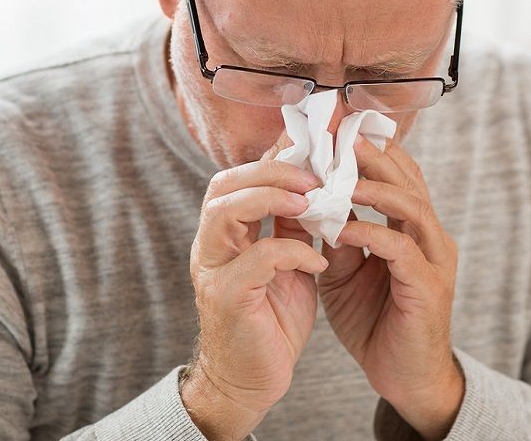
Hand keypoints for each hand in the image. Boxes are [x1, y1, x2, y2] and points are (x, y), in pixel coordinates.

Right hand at [183, 134, 327, 440]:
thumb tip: (317, 185)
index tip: (315, 147)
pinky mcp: (229, 298)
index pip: (237, 177)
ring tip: (313, 202)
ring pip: (227, 211)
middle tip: (316, 175)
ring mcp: (214, 271)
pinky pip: (259, 258)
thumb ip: (292, 226)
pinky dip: (294, 251)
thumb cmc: (270, 322)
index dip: (273, 156)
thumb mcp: (286, 264)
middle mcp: (210, 246)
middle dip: (272, 170)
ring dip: (274, 198)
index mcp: (223, 234)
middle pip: (224, 185)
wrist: (250, 383)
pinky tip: (319, 263)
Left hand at [317, 136, 463, 440]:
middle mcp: (429, 237)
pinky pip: (400, 249)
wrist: (404, 379)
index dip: (368, 150)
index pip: (397, 174)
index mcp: (413, 228)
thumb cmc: (376, 322)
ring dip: (374, 187)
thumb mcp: (345, 271)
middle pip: (408, 180)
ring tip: (339, 174)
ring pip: (412, 207)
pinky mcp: (428, 287)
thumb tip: (310, 200)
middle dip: (372, 154)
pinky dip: (370, 233)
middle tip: (337, 134)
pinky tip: (341, 229)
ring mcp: (434, 260)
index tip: (332, 129)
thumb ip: (336, 235)